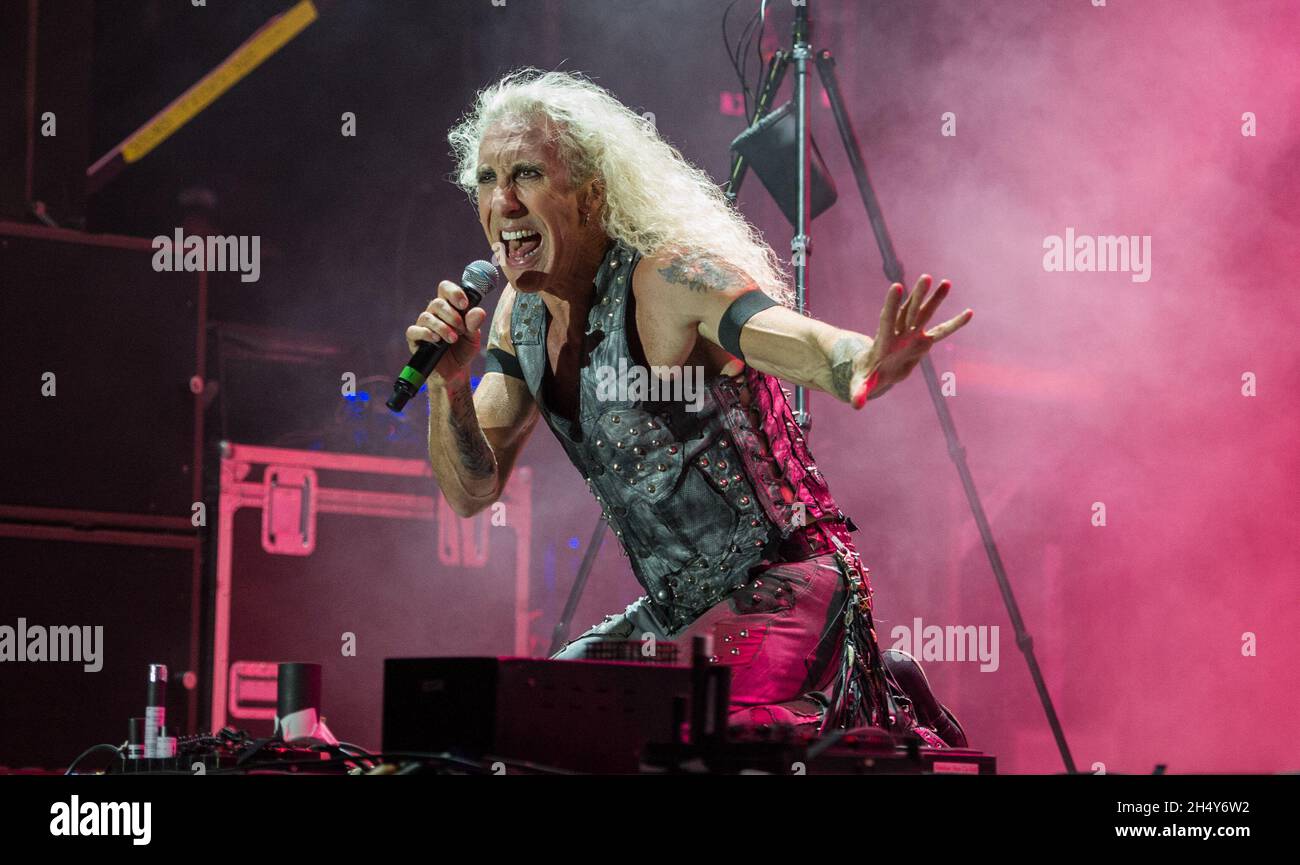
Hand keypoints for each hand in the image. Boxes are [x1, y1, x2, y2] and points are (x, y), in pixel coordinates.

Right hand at [404, 277, 489, 382]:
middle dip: (452, 315)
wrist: (456, 372)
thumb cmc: (463, 349)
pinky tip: (437, 340)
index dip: (454, 292)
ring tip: (453, 339)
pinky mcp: (415, 340)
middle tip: (461, 329)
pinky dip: (426, 333)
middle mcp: (434, 314)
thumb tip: (478, 311)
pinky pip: (414, 330)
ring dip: (442, 327)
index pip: (445, 289)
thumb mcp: (474, 338)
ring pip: (426, 316)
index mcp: (449, 308)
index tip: (464, 304)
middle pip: (436, 303)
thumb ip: (475, 324)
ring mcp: (423, 326)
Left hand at [849, 274, 971, 408]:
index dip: (891, 304)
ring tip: (946, 282)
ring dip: (935, 299)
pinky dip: (954, 324)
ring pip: (924, 314)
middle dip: (917, 295)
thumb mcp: (861, 384)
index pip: (887, 319)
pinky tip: (969, 313)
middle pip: (908, 311)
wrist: (877, 371)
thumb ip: (859, 391)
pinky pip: (941, 331)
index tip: (896, 285)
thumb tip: (856, 405)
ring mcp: (911, 335)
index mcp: (884, 341)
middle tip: (926, 277)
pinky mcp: (922, 341)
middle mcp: (899, 333)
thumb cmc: (867, 376)